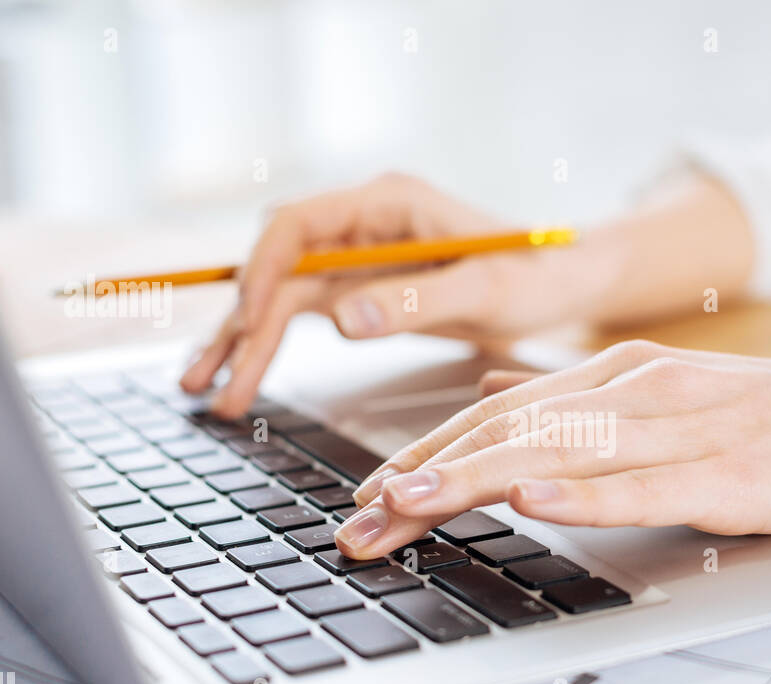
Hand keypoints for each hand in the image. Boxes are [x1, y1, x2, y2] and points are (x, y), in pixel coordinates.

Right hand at [180, 173, 618, 417]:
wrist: (565, 285)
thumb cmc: (536, 275)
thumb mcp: (486, 289)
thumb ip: (417, 301)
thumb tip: (341, 318)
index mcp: (388, 204)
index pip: (297, 227)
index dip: (262, 275)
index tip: (245, 325)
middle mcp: (363, 224)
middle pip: (278, 266)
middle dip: (240, 324)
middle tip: (210, 383)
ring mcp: (359, 256)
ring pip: (280, 294)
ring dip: (242, 341)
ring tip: (206, 392)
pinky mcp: (364, 288)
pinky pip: (302, 314)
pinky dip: (271, 345)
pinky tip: (241, 376)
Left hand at [334, 340, 770, 557]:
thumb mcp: (671, 397)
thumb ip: (582, 400)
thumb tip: (499, 395)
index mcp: (623, 375)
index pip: (498, 416)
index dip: (425, 454)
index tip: (368, 496)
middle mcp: (643, 389)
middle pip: (511, 432)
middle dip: (424, 477)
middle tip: (358, 521)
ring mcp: (687, 428)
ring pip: (563, 451)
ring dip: (477, 478)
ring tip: (408, 503)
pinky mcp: (732, 473)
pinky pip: (648, 482)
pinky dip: (587, 490)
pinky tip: (535, 498)